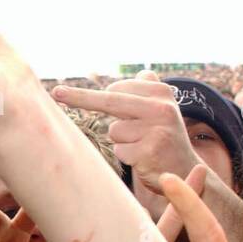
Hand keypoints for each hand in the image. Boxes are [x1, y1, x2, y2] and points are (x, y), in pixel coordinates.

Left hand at [53, 73, 199, 199]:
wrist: (186, 170)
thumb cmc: (164, 137)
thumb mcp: (163, 109)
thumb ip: (150, 90)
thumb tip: (143, 71)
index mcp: (161, 92)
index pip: (118, 88)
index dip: (94, 96)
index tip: (64, 92)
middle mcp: (161, 108)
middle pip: (110, 101)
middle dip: (79, 97)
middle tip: (56, 92)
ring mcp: (156, 130)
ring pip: (114, 131)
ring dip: (122, 141)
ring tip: (143, 145)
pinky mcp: (150, 152)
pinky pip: (120, 151)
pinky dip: (127, 156)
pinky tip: (144, 158)